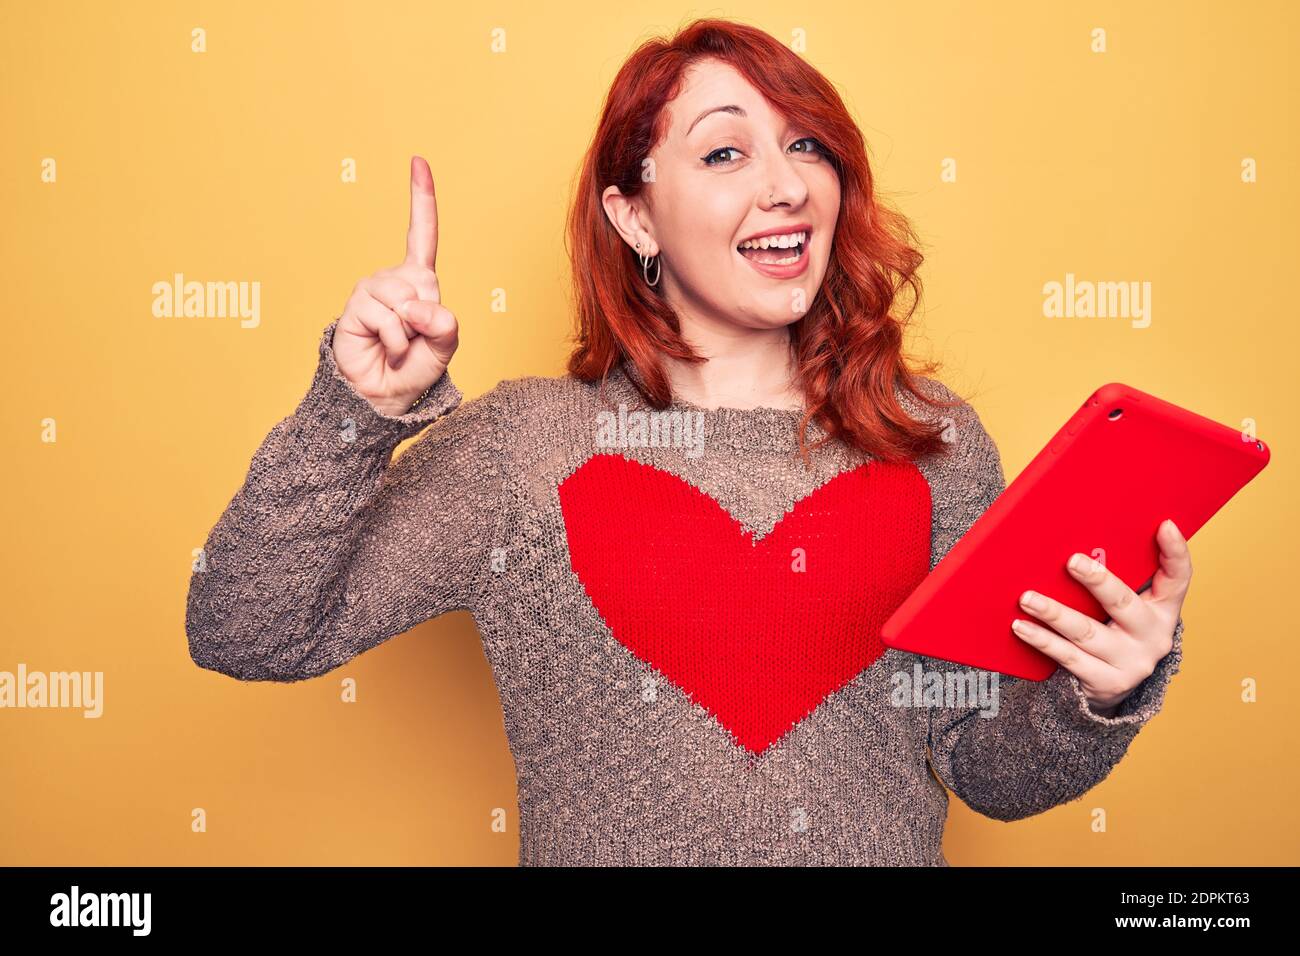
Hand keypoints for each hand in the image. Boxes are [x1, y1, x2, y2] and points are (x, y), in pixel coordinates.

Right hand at [332, 155, 459, 416]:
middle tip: (415, 339)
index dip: (421, 198)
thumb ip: (444, 324)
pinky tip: (386, 348)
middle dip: (427, 318)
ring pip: (404, 300)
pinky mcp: (356, 306)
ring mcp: (371, 290)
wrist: (385, 395)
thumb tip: (417, 305)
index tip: (418, 160)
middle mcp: (394, 280)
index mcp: (419, 281)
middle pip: (422, 282)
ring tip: (400, 345)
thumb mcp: (444, 346)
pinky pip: (387, 317)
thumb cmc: (415, 368)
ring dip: (409, 331)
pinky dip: (395, 339)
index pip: (422, 234)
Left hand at [1011, 518, 1190, 714]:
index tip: (1165, 525)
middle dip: (1097, 581)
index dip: (1175, 552)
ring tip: (1027, 598)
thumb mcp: (1125, 605)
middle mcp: (1153, 636)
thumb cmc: (1112, 628)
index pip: (1178, 577)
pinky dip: (1042, 640)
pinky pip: (1068, 658)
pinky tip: (1022, 626)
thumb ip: (1114, 575)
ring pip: (1087, 633)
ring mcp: (1131, 662)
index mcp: (1163, 608)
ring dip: (1054, 613)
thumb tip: (1074, 540)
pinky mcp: (1106, 683)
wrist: (1112, 686)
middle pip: (1123, 603)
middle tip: (1072, 561)